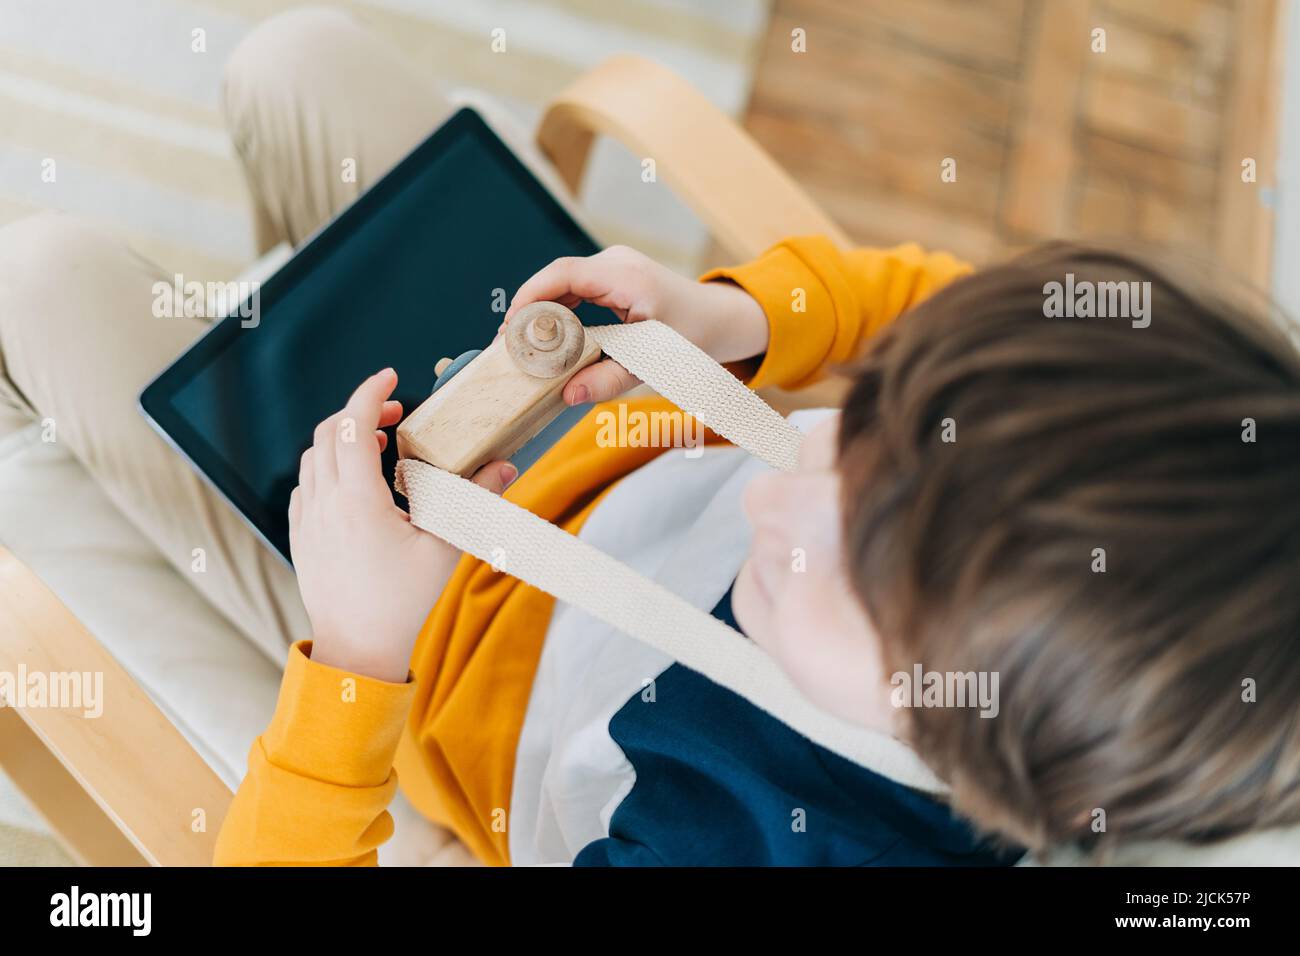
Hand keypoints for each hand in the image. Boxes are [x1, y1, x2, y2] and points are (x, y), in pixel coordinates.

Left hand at [289, 369, 515, 682]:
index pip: (351, 424)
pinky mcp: (301, 538)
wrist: (357, 650)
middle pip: (326, 433)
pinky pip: (306, 487)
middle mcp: (324, 504)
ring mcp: (306, 521)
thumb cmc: (400, 603)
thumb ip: (472, 501)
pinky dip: (327, 469)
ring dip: (341, 441)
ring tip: (379, 450)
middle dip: (359, 413)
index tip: (390, 378)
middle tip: (395, 417)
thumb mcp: (445, 548)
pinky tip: (355, 485)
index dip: (369, 393)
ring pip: (312, 459)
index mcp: (356, 500)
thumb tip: (503, 467)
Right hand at [506, 245, 767, 404]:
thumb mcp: (653, 362)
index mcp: (626, 276)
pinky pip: (574, 290)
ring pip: (562, 284)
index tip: (510, 328)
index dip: (530, 297)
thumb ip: (610, 379)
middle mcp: (616, 263)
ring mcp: (613, 267)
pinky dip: (558, 312)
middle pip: (556, 278)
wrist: (719, 318)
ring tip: (520, 346)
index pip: (564, 274)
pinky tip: (545, 338)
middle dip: (529, 309)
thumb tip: (568, 396)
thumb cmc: (693, 336)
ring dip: (541, 312)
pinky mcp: (611, 278)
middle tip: (507, 347)